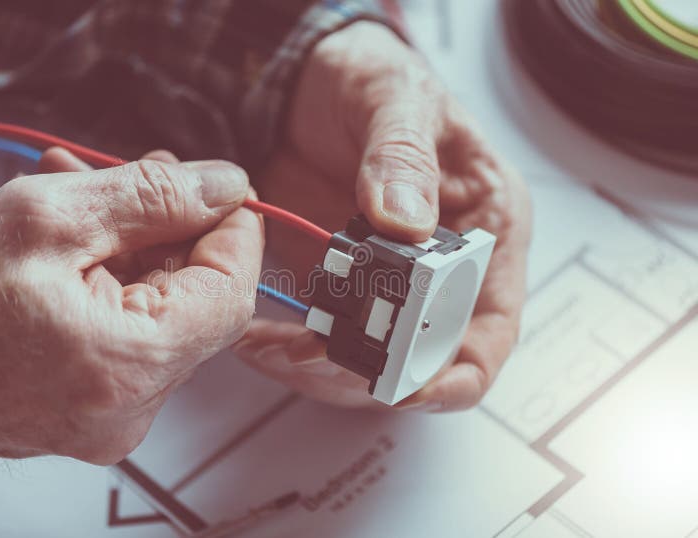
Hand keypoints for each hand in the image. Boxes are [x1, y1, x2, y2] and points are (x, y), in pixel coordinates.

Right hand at [0, 149, 263, 463]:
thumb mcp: (48, 219)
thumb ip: (151, 198)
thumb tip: (225, 185)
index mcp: (131, 364)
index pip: (231, 294)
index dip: (234, 234)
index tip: (219, 190)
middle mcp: (133, 405)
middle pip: (197, 302)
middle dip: (177, 230)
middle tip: (147, 177)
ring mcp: (115, 413)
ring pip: (162, 312)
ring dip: (139, 248)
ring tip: (96, 196)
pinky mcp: (95, 407)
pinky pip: (131, 335)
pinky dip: (117, 283)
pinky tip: (85, 242)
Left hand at [234, 21, 531, 410]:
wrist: (305, 80)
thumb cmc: (371, 79)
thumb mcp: (397, 101)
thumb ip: (404, 157)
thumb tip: (407, 223)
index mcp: (485, 229)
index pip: (491, 328)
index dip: (457, 373)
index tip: (407, 387)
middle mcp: (440, 269)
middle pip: (424, 358)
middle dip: (372, 373)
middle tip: (319, 358)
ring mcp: (386, 282)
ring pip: (367, 358)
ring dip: (321, 367)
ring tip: (276, 347)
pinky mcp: (337, 283)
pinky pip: (319, 335)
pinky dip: (288, 346)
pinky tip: (256, 336)